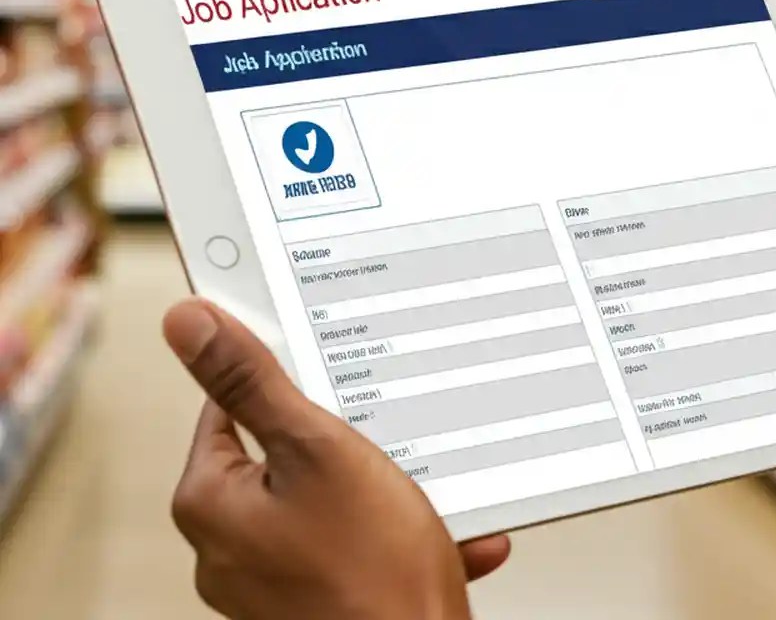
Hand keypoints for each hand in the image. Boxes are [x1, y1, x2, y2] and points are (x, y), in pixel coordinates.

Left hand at [162, 299, 510, 619]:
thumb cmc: (372, 573)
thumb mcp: (319, 451)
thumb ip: (253, 383)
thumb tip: (189, 323)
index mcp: (211, 504)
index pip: (230, 409)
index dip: (287, 385)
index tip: (330, 376)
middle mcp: (230, 548)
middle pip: (286, 457)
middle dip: (350, 444)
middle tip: (388, 439)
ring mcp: (273, 582)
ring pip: (332, 504)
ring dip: (387, 493)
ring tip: (425, 496)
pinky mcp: (317, 601)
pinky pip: (360, 549)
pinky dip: (402, 537)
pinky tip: (446, 536)